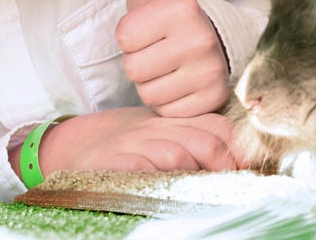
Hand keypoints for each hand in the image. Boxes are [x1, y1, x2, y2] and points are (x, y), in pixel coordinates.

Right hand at [36, 107, 240, 174]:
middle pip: (204, 140)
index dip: (237, 147)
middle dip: (224, 164)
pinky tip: (169, 190)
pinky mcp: (114, 162)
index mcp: (170, 122)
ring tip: (207, 192)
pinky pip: (144, 169)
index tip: (249, 167)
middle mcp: (155, 129)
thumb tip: (235, 159)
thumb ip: (190, 140)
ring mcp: (135, 144)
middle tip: (234, 185)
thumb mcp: (157, 137)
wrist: (67, 147)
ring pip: (179, 153)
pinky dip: (161, 179)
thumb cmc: (119, 147)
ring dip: (197, 174)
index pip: (215, 125)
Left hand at [117, 0, 229, 117]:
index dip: (130, 33)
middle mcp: (199, 41)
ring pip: (148, 91)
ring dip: (153, 81)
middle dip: (140, 59)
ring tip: (169, 65)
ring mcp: (210, 74)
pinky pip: (167, 111)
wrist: (210, 44)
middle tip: (159, 47)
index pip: (124, 36)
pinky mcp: (212, 101)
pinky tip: (182, 84)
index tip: (149, 25)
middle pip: (133, 67)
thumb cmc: (170, 8)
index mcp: (181, 7)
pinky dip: (170, 102)